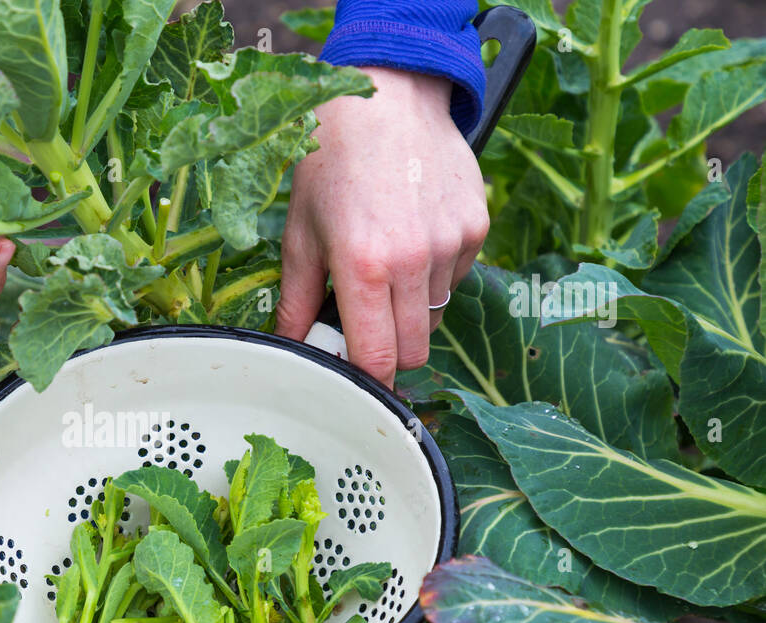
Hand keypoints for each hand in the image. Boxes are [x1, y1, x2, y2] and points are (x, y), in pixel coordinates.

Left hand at [275, 67, 488, 386]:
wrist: (386, 98)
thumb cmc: (332, 164)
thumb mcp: (299, 234)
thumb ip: (296, 302)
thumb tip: (291, 349)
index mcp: (364, 267)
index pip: (378, 360)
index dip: (366, 379)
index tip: (352, 378)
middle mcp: (415, 261)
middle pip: (414, 351)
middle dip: (389, 351)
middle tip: (363, 324)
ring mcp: (452, 244)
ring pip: (436, 316)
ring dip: (411, 309)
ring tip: (385, 264)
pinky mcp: (476, 227)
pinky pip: (456, 279)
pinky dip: (434, 275)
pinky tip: (411, 237)